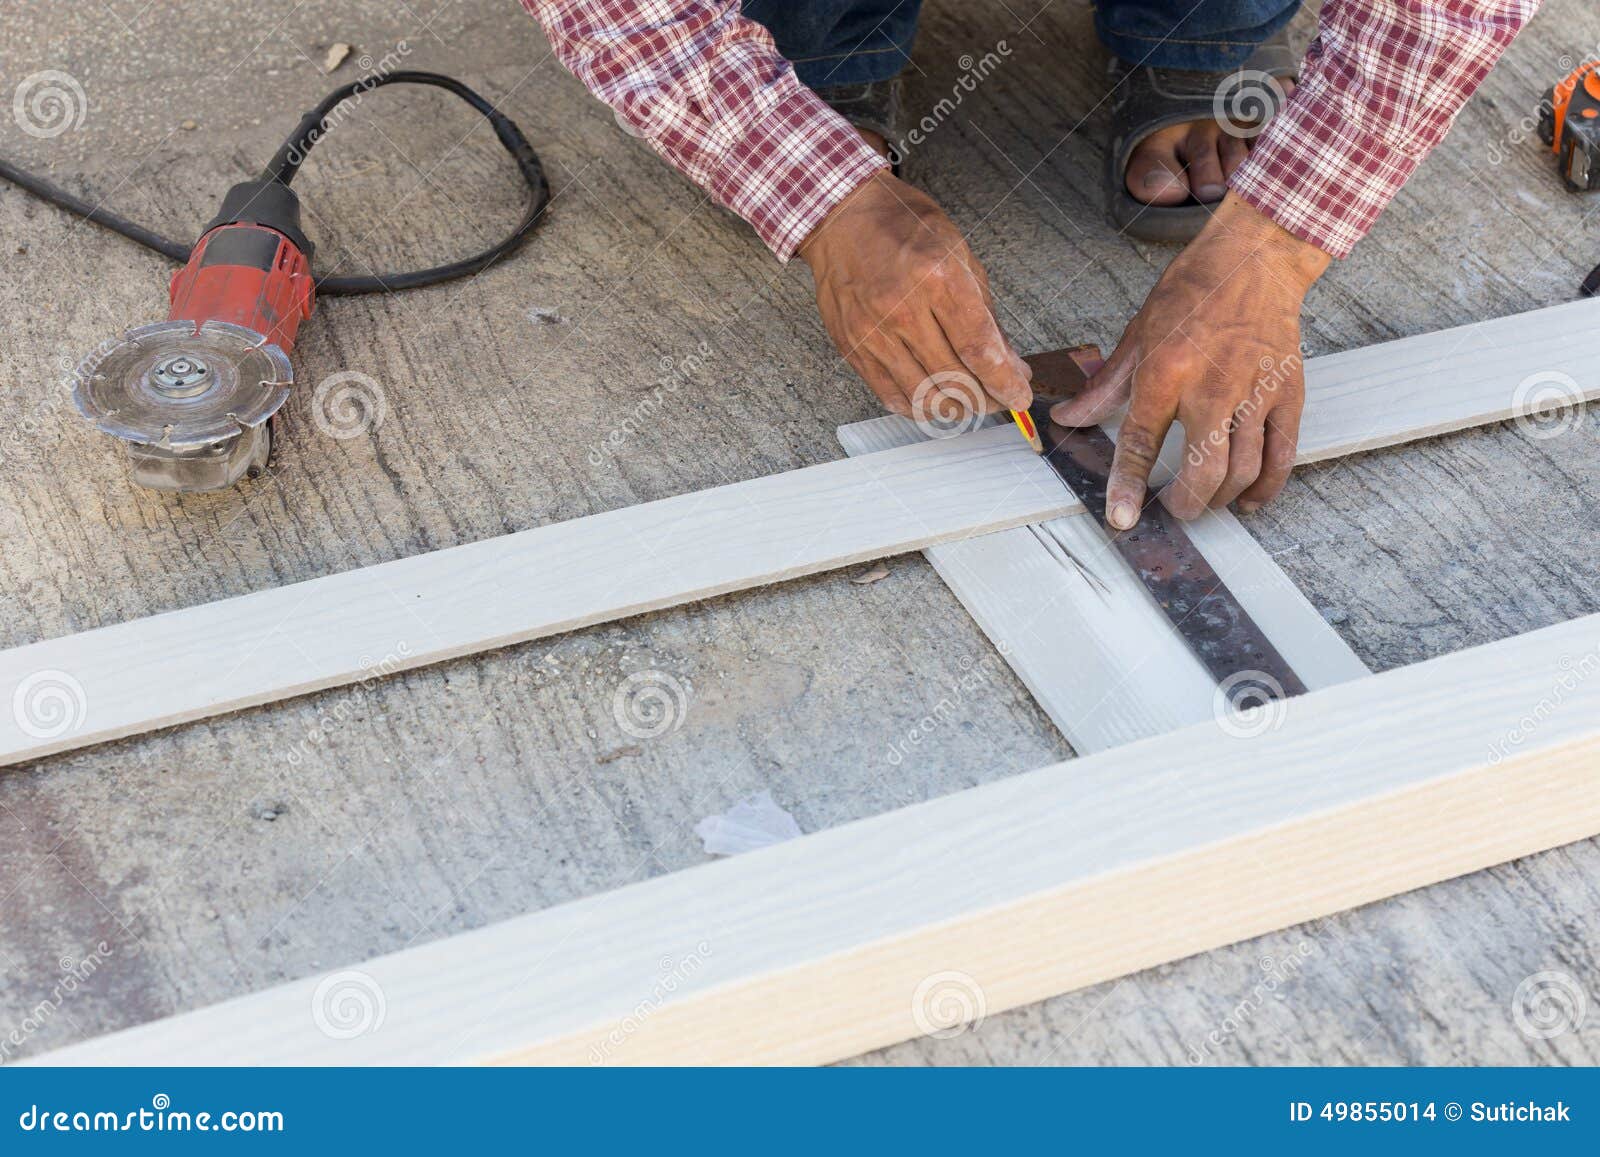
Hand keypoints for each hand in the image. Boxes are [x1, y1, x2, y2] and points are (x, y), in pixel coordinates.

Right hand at [799, 170, 1031, 424]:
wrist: (843, 218)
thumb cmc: (904, 228)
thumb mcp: (959, 254)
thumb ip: (985, 312)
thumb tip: (1008, 362)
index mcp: (938, 278)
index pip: (978, 349)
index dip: (1004, 382)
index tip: (1019, 395)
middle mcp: (903, 309)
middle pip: (954, 378)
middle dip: (986, 398)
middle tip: (998, 398)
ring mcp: (873, 332)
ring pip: (923, 395)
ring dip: (955, 409)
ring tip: (970, 403)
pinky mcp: (852, 347)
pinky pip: (890, 395)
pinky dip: (919, 407)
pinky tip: (935, 401)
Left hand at [1051, 193, 1330, 528]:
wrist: (1254, 259)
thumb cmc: (1191, 293)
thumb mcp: (1136, 336)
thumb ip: (1104, 388)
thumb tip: (1068, 419)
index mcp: (1166, 372)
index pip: (1141, 442)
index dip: (1128, 486)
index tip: (1122, 517)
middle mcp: (1211, 386)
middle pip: (1204, 469)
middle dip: (1186, 503)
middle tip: (1174, 509)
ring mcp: (1254, 392)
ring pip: (1244, 469)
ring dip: (1222, 498)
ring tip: (1206, 502)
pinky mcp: (1287, 393)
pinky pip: (1282, 455)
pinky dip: (1267, 486)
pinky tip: (1249, 499)